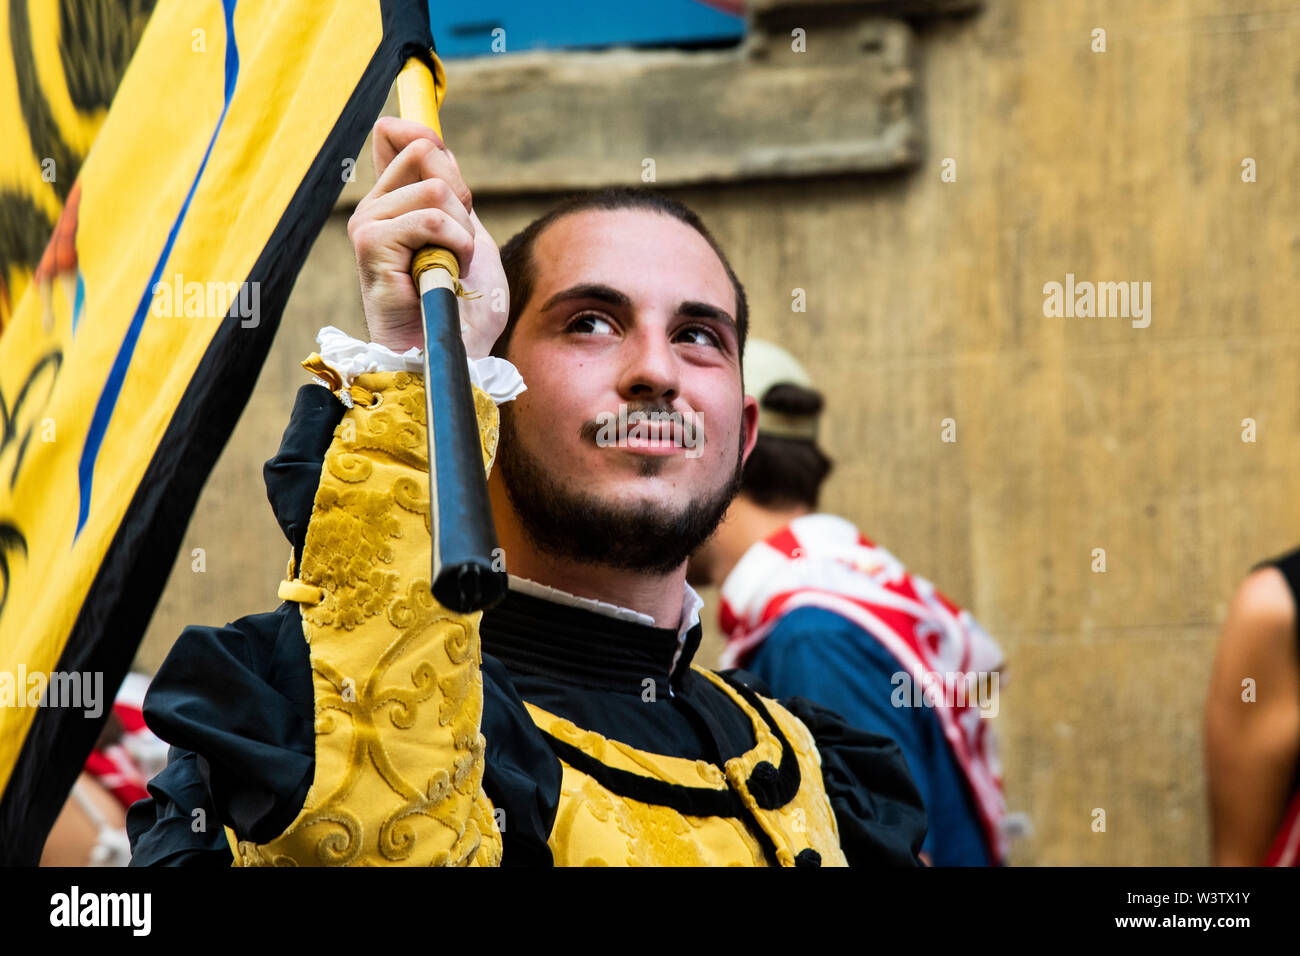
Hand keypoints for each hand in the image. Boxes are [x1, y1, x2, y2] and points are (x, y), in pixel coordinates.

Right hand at [347, 117, 508, 358]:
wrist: (454, 351)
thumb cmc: (463, 305)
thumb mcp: (468, 234)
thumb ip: (451, 190)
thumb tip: (431, 142)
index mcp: (396, 202)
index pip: (394, 134)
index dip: (428, 137)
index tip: (452, 180)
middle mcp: (375, 207)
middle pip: (425, 150)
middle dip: (462, 196)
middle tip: (457, 243)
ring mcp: (369, 223)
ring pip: (436, 187)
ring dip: (462, 231)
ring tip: (450, 266)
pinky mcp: (371, 243)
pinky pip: (432, 218)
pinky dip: (456, 246)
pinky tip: (446, 273)